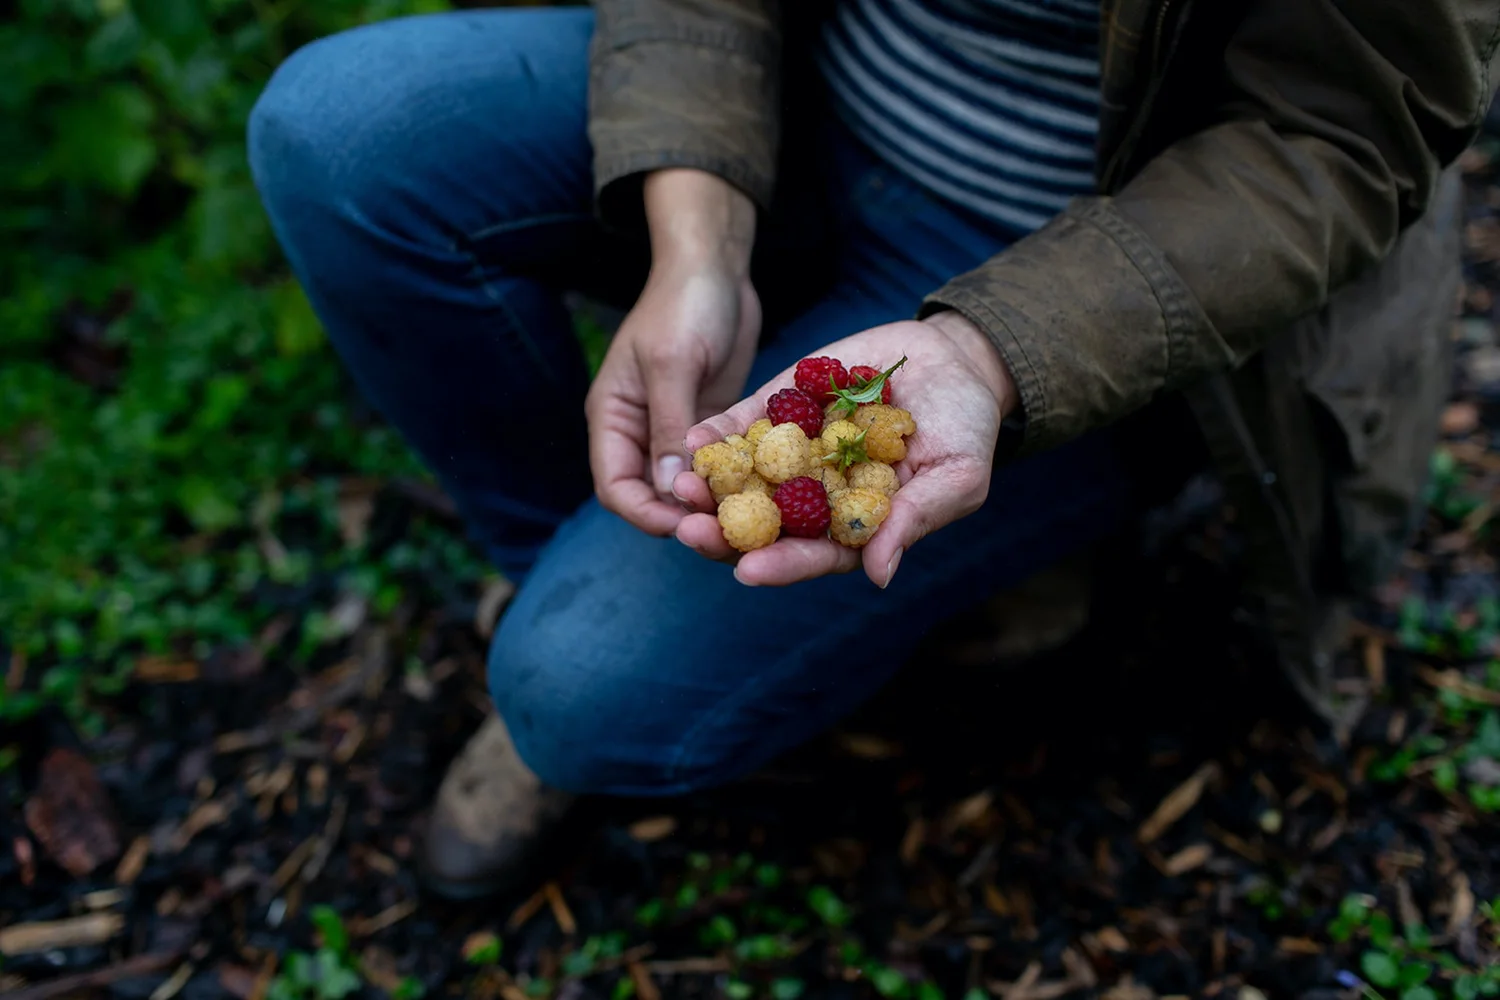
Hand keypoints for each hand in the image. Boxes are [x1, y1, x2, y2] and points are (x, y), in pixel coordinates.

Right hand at [585, 170, 760, 535]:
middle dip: (687, 519)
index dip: (646, 514)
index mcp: (613, 417)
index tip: (687, 526)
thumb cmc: (684, 302)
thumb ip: (670, 424)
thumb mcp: (674, 361)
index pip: (616, 486)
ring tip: (756, 527)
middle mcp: (641, 431)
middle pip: (654, 497)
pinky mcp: (713, 425)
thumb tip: (668, 487)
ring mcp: (678, 430)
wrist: (715, 266)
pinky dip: (740, 483)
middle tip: (731, 538)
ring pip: (692, 488)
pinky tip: (773, 499)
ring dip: (718, 507)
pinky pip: (722, 467)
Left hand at [672, 311, 1016, 586]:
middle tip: (690, 532)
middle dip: (723, 533)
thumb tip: (877, 576)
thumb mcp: (956, 477)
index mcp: (852, 527)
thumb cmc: (966, 429)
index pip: (811, 554)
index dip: (780, 565)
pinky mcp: (781, 407)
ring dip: (708, 487)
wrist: (956, 359)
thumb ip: (914, 520)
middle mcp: (815, 496)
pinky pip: (742, 425)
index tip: (747, 571)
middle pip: (761, 526)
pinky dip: (716, 435)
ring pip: (741, 479)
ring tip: (680, 488)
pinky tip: (692, 438)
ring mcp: (794, 451)